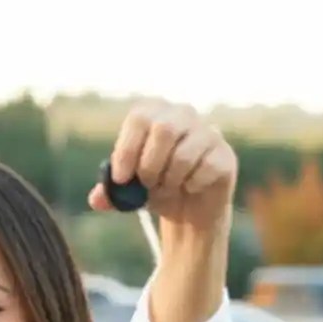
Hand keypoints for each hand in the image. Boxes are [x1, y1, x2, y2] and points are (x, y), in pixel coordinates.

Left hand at [88, 99, 237, 234]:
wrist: (185, 209)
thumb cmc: (151, 187)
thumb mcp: (125, 189)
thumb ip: (109, 192)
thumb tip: (97, 199)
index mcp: (154, 113)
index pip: (140, 118)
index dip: (127, 149)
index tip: (120, 179)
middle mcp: (183, 114)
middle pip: (164, 129)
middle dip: (148, 165)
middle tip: (145, 184)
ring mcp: (209, 132)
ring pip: (184, 155)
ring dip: (168, 181)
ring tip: (165, 188)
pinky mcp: (225, 155)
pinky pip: (206, 170)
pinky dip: (190, 187)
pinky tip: (189, 188)